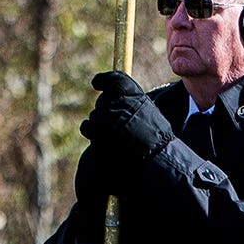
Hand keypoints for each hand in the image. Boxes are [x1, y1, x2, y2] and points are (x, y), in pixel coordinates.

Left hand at [75, 70, 173, 191]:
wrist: (156, 162)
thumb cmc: (156, 141)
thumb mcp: (149, 114)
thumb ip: (131, 103)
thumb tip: (112, 97)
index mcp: (133, 95)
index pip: (114, 80)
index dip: (104, 80)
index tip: (96, 83)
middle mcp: (117, 102)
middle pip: (103, 101)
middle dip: (108, 111)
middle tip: (120, 126)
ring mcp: (106, 117)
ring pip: (96, 115)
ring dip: (101, 124)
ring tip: (117, 138)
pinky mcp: (97, 132)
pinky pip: (87, 126)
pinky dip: (91, 130)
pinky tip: (100, 138)